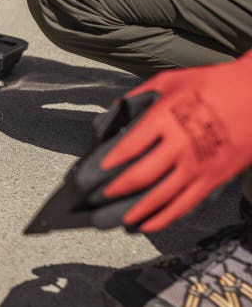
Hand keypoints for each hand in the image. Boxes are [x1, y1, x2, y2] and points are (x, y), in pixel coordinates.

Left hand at [100, 53, 251, 232]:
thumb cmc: (212, 83)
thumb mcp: (170, 81)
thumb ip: (139, 96)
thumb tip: (113, 111)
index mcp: (167, 118)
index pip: (130, 147)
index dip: (108, 163)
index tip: (91, 173)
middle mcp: (181, 145)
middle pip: (141, 176)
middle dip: (114, 191)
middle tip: (95, 199)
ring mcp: (200, 164)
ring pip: (161, 196)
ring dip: (135, 211)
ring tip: (116, 220)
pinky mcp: (215, 178)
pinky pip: (185, 204)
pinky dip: (164, 218)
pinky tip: (147, 225)